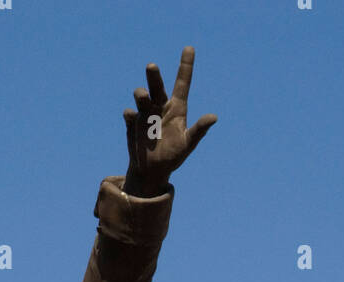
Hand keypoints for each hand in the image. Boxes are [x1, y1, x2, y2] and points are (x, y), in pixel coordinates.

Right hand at [123, 46, 216, 197]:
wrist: (152, 171)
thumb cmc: (173, 156)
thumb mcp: (188, 144)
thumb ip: (199, 130)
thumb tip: (214, 117)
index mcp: (176, 108)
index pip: (182, 82)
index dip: (185, 65)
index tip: (189, 48)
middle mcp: (160, 106)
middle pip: (157, 85)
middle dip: (154, 76)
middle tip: (152, 67)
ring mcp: (145, 113)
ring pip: (141, 95)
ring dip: (141, 94)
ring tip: (143, 98)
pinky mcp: (132, 123)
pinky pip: (129, 114)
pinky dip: (130, 115)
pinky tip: (133, 120)